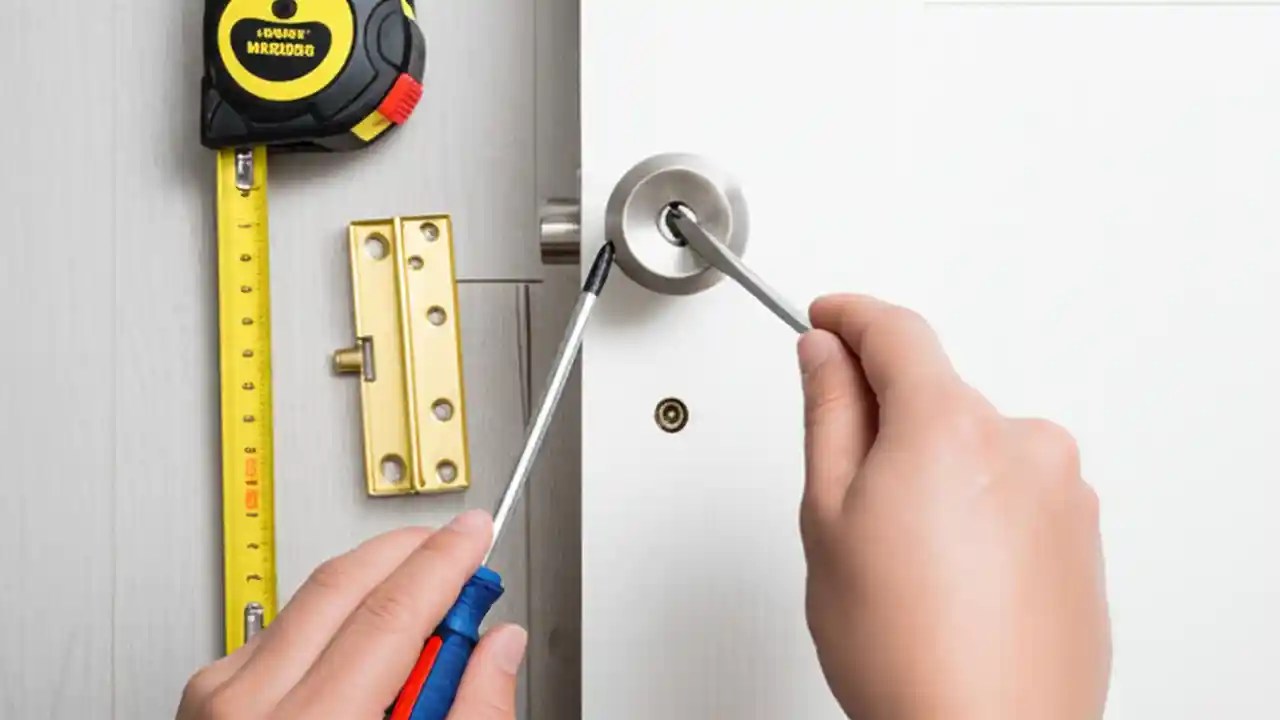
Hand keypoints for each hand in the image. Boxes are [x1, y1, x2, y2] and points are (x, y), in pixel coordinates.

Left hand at [178, 511, 525, 719]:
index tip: (475, 535)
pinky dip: (332, 620)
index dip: (446, 562)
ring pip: (310, 599)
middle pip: (346, 584)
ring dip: (374, 583)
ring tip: (424, 607)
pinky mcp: (205, 701)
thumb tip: (499, 649)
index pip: (394, 611)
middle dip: (412, 553)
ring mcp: (216, 701)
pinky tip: (365, 644)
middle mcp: (249, 707)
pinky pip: (280, 632)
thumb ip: (472, 717)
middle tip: (460, 552)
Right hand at [797, 295, 1109, 719]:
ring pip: (975, 444)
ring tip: (905, 559)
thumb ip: (828, 413)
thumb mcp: (828, 515)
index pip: (895, 330)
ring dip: (935, 469)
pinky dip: (977, 507)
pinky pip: (1014, 488)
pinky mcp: (1082, 532)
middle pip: (936, 393)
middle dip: (886, 420)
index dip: (848, 316)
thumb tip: (825, 354)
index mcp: (950, 424)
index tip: (826, 317)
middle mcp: (1022, 441)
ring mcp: (1062, 489)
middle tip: (847, 494)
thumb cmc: (905, 648)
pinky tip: (949, 575)